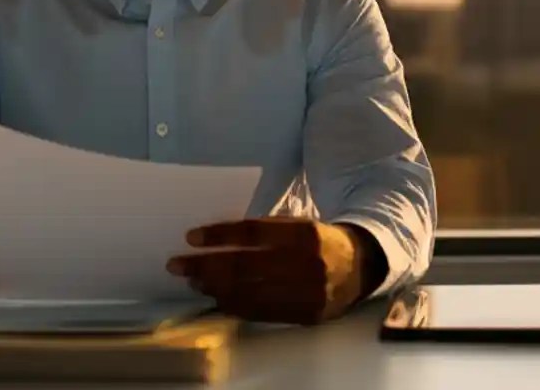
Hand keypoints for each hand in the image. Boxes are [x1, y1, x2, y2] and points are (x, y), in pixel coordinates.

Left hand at [166, 218, 369, 324]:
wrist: (361, 266)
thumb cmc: (318, 242)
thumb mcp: (296, 225)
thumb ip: (263, 232)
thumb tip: (215, 241)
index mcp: (305, 233)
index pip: (253, 232)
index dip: (220, 235)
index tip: (191, 237)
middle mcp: (307, 263)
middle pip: (245, 266)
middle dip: (206, 266)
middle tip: (178, 264)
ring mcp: (308, 293)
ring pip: (249, 292)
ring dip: (215, 288)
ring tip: (194, 281)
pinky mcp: (306, 314)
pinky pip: (261, 312)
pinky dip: (234, 305)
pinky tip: (217, 297)